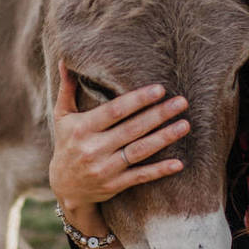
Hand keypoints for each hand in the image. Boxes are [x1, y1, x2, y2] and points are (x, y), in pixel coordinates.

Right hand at [48, 61, 189, 216]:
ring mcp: (105, 169)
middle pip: (132, 129)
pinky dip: (159, 170)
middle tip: (182, 102)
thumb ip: (67, 89)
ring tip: (185, 125)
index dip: (138, 100)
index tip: (159, 89)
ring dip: (164, 138)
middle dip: (159, 115)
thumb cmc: (67, 144)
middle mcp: (94, 148)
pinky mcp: (114, 185)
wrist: (64, 187)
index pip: (114, 111)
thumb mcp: (62, 117)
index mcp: (82, 128)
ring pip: (139, 151)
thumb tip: (64, 60)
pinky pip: (140, 176)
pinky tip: (179, 163)